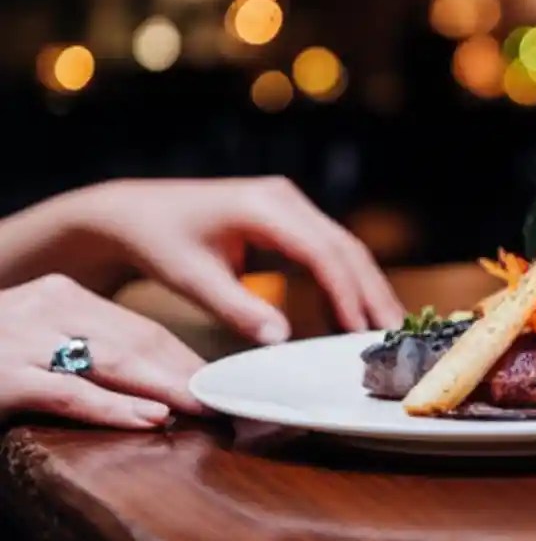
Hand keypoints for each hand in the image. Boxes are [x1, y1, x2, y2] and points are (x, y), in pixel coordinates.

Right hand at [0, 274, 204, 428]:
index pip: (141, 329)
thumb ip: (78, 347)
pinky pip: (73, 394)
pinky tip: (154, 417)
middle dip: (188, 373)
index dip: (185, 358)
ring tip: (206, 406)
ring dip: (169, 387)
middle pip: (139, 343)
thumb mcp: (32, 336)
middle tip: (228, 397)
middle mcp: (52, 309)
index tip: (220, 382)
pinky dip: (117, 407)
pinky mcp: (7, 378)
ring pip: (117, 363)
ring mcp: (28, 341)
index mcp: (64, 297)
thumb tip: (143, 379)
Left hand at [61, 177, 404, 343]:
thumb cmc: (158, 242)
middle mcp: (286, 199)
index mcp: (265, 205)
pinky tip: (354, 317)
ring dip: (366, 290)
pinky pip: (328, 253)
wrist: (134, 213)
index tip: (360, 332)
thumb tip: (281, 341)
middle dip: (372, 294)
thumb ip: (237, 309)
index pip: (322, 252)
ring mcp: (291, 207)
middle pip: (346, 248)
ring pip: (344, 250)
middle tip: (395, 336)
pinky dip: (345, 285)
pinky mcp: (290, 221)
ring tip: (387, 331)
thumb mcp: (192, 279)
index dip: (346, 294)